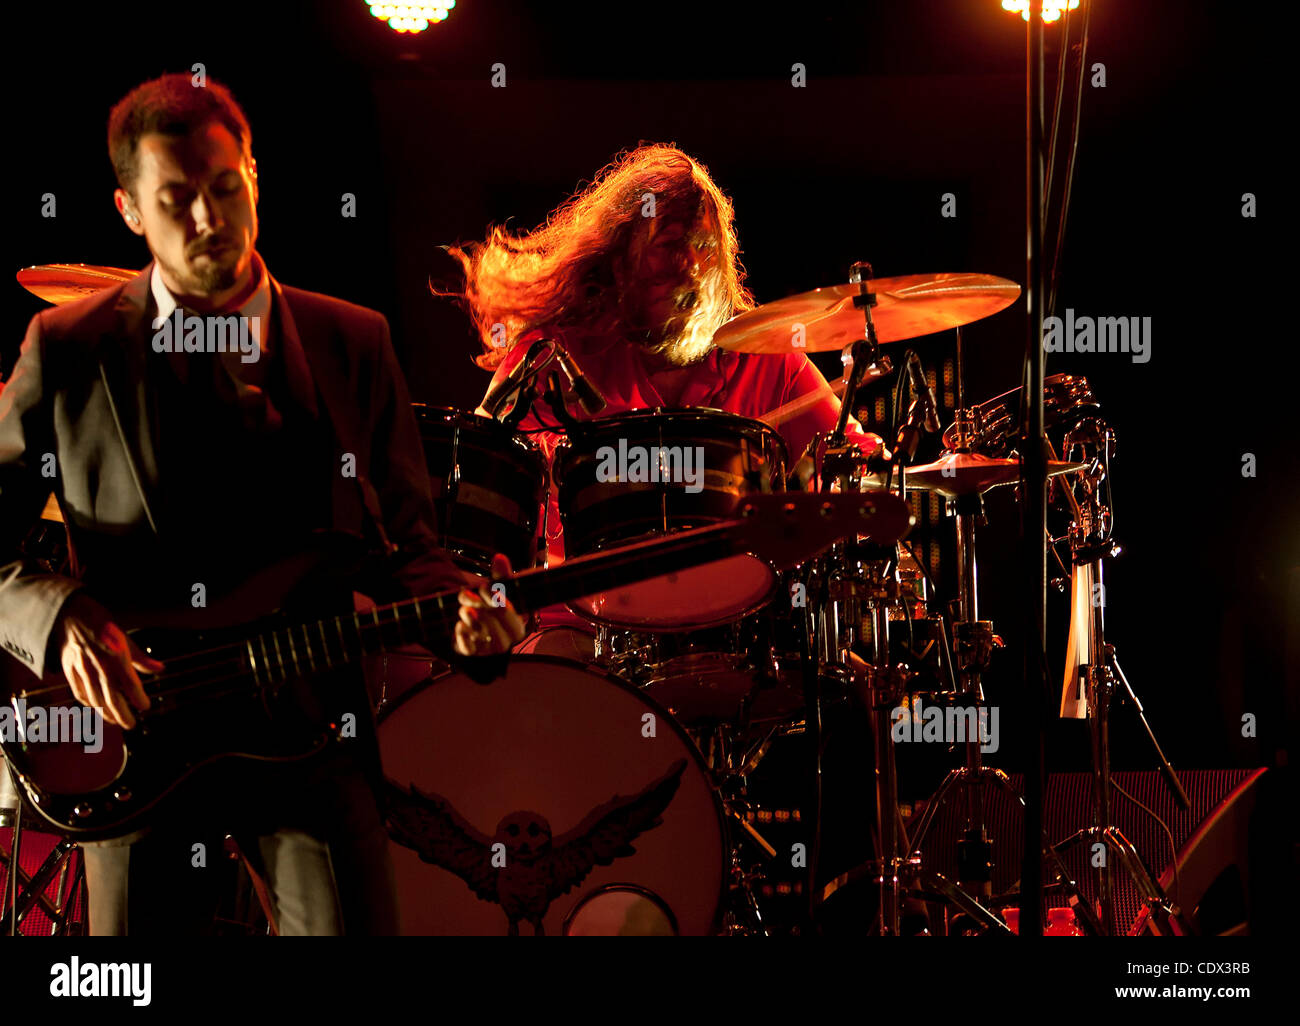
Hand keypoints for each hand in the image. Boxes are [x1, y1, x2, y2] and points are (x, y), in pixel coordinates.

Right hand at [53, 593, 163, 728]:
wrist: (70, 614)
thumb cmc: (102, 624)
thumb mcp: (125, 638)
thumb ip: (140, 658)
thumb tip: (160, 669)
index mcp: (115, 657)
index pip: (130, 685)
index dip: (138, 698)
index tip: (145, 707)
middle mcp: (98, 666)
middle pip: (111, 697)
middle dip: (122, 714)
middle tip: (130, 724)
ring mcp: (82, 670)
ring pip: (95, 698)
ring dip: (105, 712)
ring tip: (115, 720)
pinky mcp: (68, 670)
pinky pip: (79, 692)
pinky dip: (88, 702)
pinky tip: (96, 707)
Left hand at [453, 554, 525, 657]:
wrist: (481, 636)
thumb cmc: (494, 613)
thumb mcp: (500, 593)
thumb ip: (502, 577)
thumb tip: (499, 557)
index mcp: (516, 627)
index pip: (507, 614)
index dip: (495, 599)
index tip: (485, 587)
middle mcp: (505, 641)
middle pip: (492, 623)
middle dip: (479, 606)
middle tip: (469, 595)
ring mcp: (488, 650)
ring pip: (478, 633)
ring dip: (469, 618)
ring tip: (465, 610)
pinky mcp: (472, 654)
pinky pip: (465, 646)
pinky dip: (461, 634)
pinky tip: (460, 625)